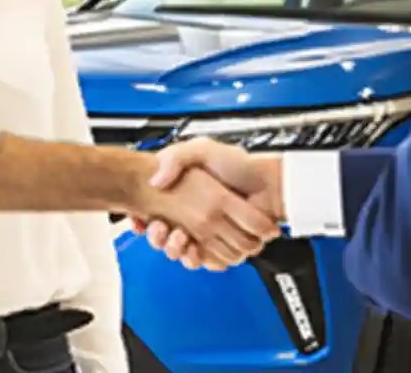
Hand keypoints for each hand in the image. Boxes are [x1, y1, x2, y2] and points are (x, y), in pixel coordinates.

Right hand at [140, 138, 283, 267]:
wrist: (270, 184)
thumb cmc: (240, 164)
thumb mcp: (202, 149)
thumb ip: (177, 158)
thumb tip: (156, 181)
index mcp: (184, 193)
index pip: (152, 212)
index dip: (142, 220)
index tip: (141, 221)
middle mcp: (192, 215)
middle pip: (163, 236)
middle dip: (157, 237)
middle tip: (160, 230)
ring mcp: (207, 233)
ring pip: (180, 251)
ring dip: (174, 250)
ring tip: (179, 240)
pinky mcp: (222, 247)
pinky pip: (204, 260)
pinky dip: (197, 260)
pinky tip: (194, 251)